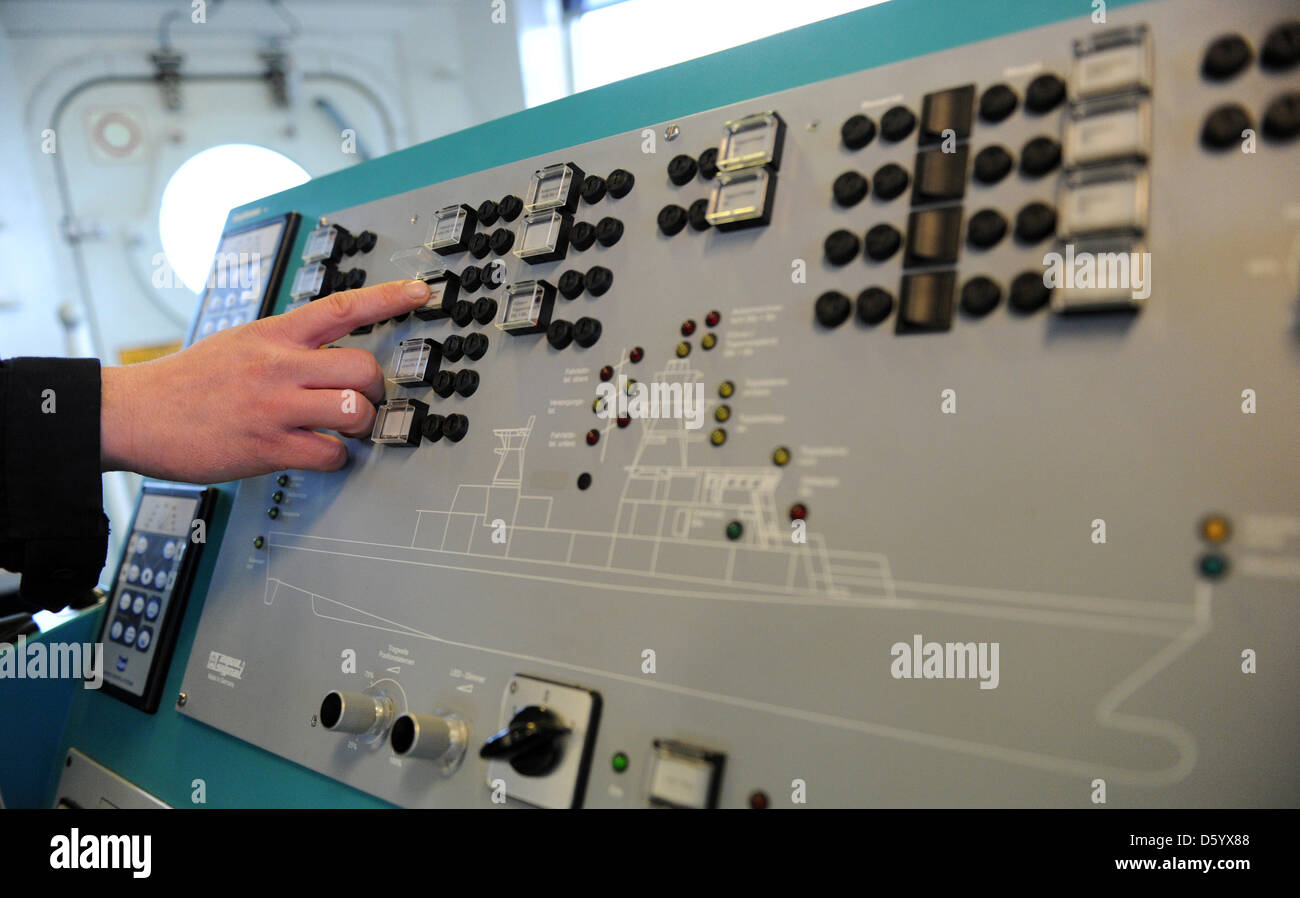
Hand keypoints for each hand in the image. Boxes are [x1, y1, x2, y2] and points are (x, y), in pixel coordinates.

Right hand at [101, 279, 431, 482]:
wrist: (135, 413)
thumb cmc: (186, 382)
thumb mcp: (239, 342)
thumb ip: (285, 343)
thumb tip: (324, 349)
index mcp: (273, 334)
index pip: (342, 306)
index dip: (388, 297)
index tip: (421, 292)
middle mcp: (279, 365)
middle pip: (363, 365)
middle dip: (376, 386)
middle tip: (365, 397)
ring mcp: (275, 406)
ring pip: (353, 409)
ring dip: (360, 424)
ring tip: (344, 428)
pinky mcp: (267, 445)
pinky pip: (329, 453)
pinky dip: (335, 458)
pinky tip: (321, 453)